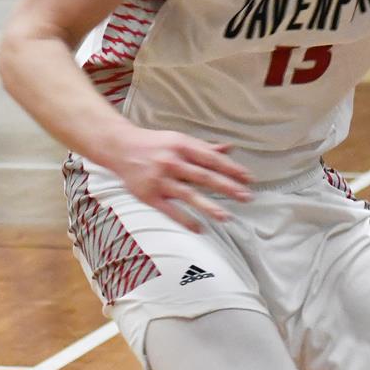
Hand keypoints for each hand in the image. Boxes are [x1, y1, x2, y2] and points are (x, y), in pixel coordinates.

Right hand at [101, 126, 252, 232]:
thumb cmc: (155, 145)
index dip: (232, 169)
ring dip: (208, 207)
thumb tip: (230, 148)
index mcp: (182, 146)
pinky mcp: (149, 195)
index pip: (212, 159)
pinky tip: (200, 229)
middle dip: (228, 187)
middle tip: (247, 197)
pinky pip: (170, 210)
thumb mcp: (179, 140)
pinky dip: (185, 220)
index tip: (249, 179)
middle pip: (204, 176)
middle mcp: (172, 162)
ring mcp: (160, 180)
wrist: (120, 147)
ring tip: (226, 217)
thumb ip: (205, 148)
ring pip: (188, 195)